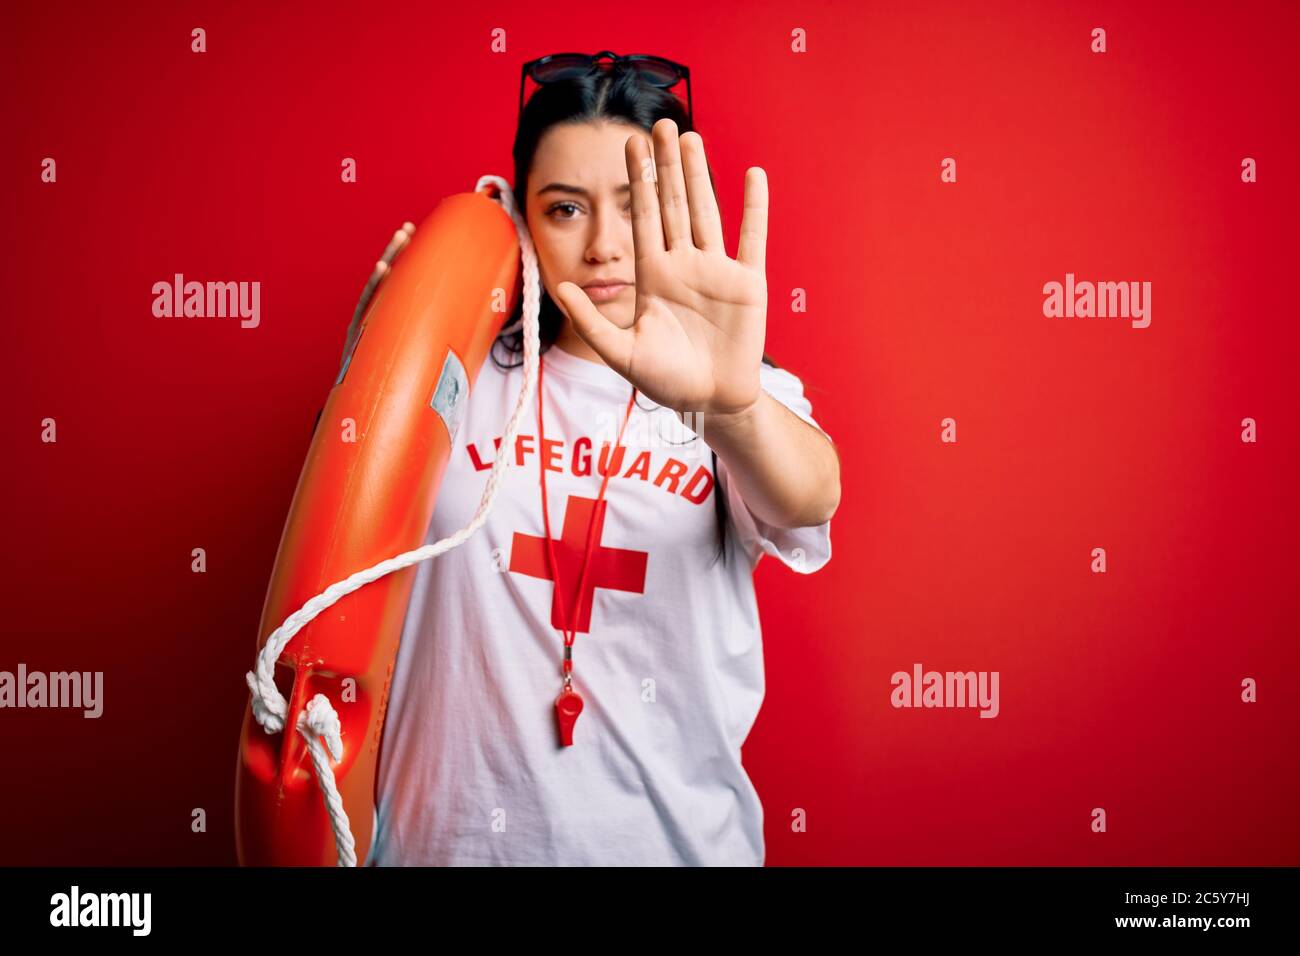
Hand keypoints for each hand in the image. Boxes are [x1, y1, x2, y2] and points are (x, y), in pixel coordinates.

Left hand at [553, 118, 768, 419]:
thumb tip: (561, 286)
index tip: (628, 144)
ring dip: (699, 176)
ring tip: (690, 138)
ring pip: (706, 212)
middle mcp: (683, 265)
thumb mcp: (620, 353)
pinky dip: (754, 208)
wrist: (709, 402)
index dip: (636, 182)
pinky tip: (752, 175)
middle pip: (672, 205)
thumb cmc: (665, 381)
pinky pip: (752, 239)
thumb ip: (591, 320)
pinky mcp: (748, 283)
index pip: (642, 218)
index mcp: (653, 276)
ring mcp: (716, 271)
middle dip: (665, 166)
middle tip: (659, 124)